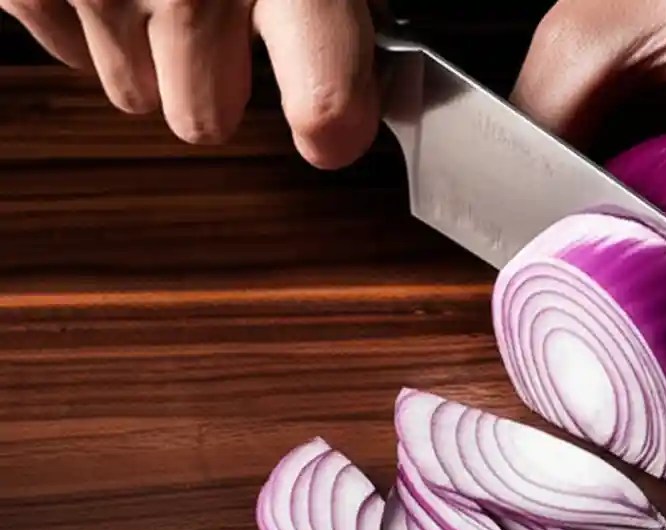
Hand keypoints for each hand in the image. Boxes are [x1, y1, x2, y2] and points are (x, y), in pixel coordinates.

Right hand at [1, 0, 380, 168]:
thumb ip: (326, 8)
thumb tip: (357, 77)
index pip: (324, 97)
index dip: (334, 129)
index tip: (330, 138)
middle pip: (204, 120)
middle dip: (214, 82)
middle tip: (218, 23)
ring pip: (133, 93)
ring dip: (148, 52)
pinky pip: (67, 51)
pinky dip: (85, 21)